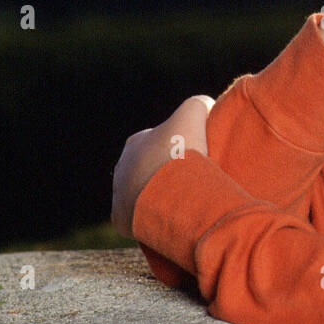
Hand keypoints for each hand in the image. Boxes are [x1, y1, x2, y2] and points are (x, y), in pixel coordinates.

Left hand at [111, 95, 213, 239]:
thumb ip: (198, 104)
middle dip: (167, 174)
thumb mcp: (195, 113)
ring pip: (143, 195)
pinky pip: (139, 218)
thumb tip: (205, 106)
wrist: (172, 194)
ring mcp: (119, 195)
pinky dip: (154, 218)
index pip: (160, 143)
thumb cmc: (182, 151)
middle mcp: (122, 168)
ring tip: (184, 203)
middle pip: (149, 171)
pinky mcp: (121, 219)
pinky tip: (171, 218)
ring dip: (160, 197)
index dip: (181, 149)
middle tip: (192, 181)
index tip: (198, 157)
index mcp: (136, 143)